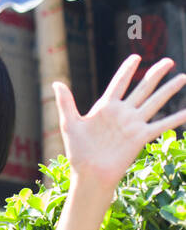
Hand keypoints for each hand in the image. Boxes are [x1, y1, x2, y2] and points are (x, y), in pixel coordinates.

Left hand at [56, 55, 185, 188]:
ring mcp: (133, 124)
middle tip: (169, 60)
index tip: (136, 57)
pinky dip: (175, 119)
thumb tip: (56, 83)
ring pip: (155, 102)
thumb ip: (66, 102)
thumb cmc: (78, 150)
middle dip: (156, 74)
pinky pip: (161, 125)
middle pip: (143, 88)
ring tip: (183, 77)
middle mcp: (122, 112)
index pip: (119, 83)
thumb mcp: (70, 123)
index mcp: (105, 107)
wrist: (90, 172)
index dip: (127, 70)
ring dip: (169, 90)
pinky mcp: (141, 137)